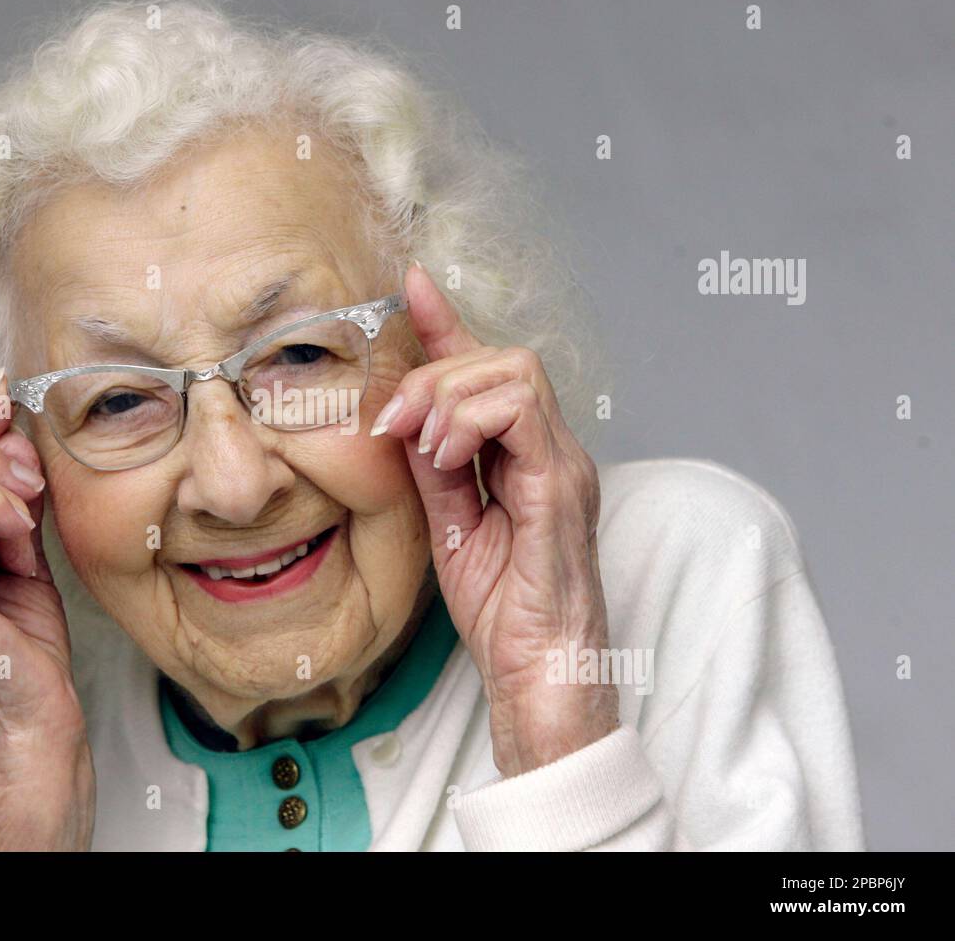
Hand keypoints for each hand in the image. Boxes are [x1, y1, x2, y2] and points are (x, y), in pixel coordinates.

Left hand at [372, 264, 618, 776]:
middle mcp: (552, 448)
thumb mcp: (449, 522)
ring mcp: (563, 463)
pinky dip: (473, 422)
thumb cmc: (502, 607)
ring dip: (449, 396)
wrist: (536, 669)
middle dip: (432, 374)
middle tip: (391, 423)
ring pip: (513, 372)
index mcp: (525, 454)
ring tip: (421, 446)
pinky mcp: (563, 486)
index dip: (448, 322)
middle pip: (500, 357)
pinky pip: (524, 414)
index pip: (488, 368)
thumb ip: (433, 467)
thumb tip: (404, 419)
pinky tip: (446, 457)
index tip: (409, 285)